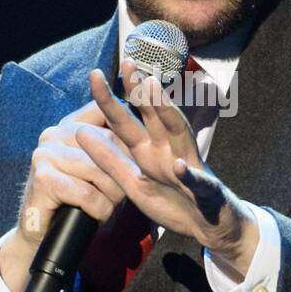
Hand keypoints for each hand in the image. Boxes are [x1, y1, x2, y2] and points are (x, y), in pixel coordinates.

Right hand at [0, 98, 132, 291]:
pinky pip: (87, 194)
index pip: (102, 111)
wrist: (41, 234)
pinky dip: (99, 210)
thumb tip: (144, 132)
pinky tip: (97, 216)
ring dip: (112, 195)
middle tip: (123, 194)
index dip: (125, 127)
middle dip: (122, 172)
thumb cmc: (77, 201)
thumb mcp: (96, 170)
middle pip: (107, 142)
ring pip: (99, 170)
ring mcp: (45, 155)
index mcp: (67, 126)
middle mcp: (53, 134)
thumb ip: (110, 147)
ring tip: (108, 207)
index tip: (134, 151)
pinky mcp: (43, 179)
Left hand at [73, 59, 257, 271]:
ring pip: (178, 134)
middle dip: (142, 91)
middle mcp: (169, 150)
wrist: (209, 226)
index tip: (95, 75)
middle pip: (154, 116)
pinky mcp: (205, 191)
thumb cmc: (173, 200)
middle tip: (128, 65)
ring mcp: (189, 167)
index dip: (110, 100)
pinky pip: (197, 182)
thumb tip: (81, 132)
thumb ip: (110, 159)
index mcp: (150, 150)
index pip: (127, 121)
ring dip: (167, 112)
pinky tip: (179, 166)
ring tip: (153, 90)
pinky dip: (189, 175)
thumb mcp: (134, 183)